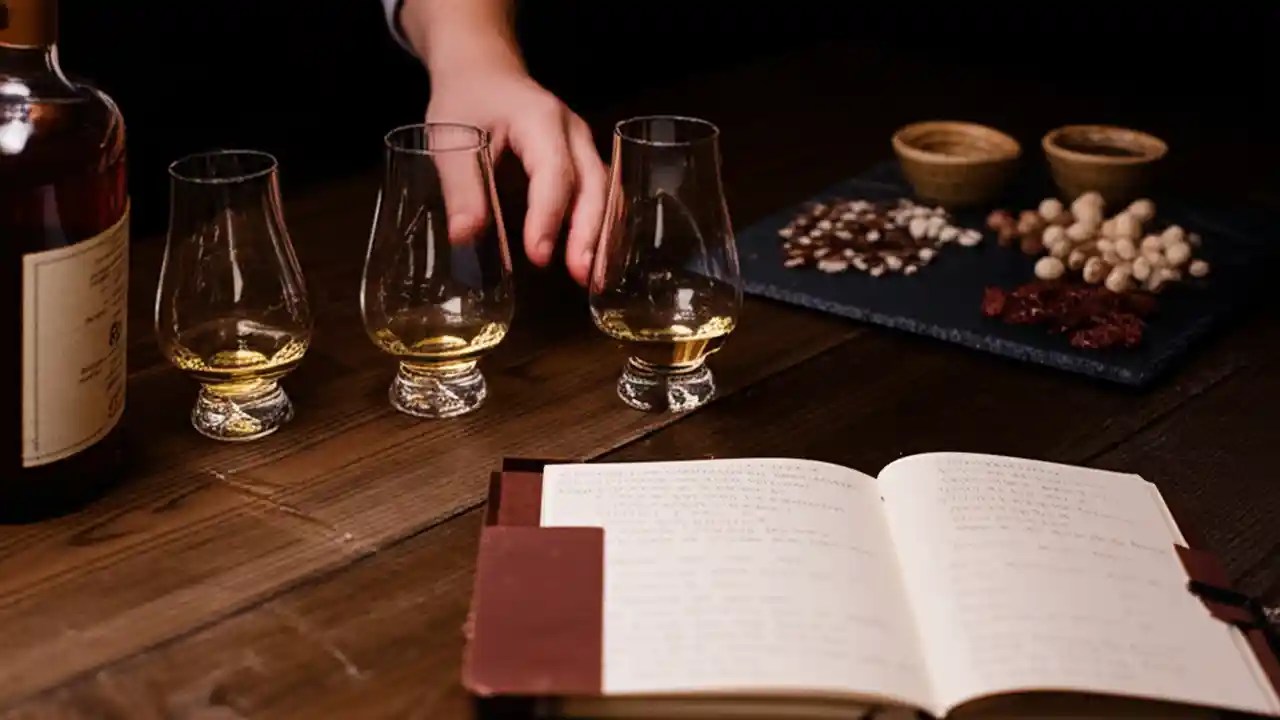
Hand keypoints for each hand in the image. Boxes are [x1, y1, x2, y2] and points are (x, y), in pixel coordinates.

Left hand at [427, 68, 606, 285]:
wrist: (483, 71)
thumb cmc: (466, 101)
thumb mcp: (450, 138)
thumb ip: (461, 188)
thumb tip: (465, 240)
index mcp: (541, 120)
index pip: (554, 173)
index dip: (548, 216)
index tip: (538, 256)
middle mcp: (573, 133)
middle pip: (595, 185)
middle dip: (590, 234)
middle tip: (583, 277)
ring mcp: (584, 148)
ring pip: (607, 193)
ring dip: (604, 238)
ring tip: (595, 280)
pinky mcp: (583, 164)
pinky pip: (603, 198)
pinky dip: (603, 231)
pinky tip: (596, 264)